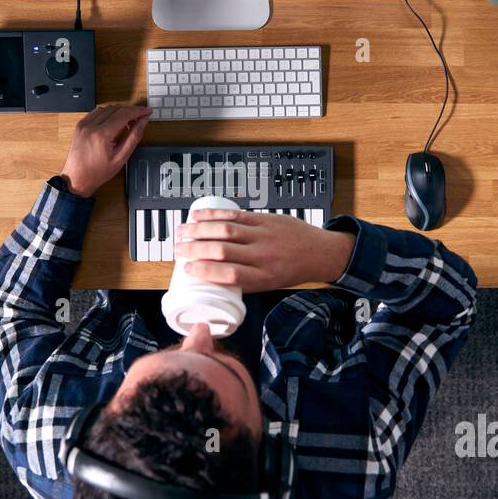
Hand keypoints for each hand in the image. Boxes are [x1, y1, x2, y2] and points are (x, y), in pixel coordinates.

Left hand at [59, 103, 151, 196]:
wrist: (77, 178)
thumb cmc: (97, 172)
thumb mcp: (121, 158)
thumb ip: (133, 137)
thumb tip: (142, 122)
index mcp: (102, 135)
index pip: (124, 114)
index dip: (138, 111)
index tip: (146, 112)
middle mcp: (91, 126)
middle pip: (116, 108)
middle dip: (130, 111)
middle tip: (139, 118)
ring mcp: (83, 124)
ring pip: (106, 107)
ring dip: (119, 111)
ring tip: (127, 122)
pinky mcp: (80, 125)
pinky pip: (96, 112)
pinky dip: (107, 113)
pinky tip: (113, 121)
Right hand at [174, 208, 355, 291]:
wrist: (319, 252)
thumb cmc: (290, 271)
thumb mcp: (268, 284)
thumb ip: (242, 280)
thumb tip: (210, 275)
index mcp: (263, 277)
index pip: (228, 275)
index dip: (204, 271)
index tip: (187, 269)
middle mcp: (262, 256)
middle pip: (222, 250)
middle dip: (194, 248)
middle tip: (178, 248)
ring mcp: (263, 235)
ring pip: (225, 230)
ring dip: (199, 229)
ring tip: (182, 231)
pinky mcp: (265, 219)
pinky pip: (235, 215)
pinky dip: (214, 214)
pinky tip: (199, 215)